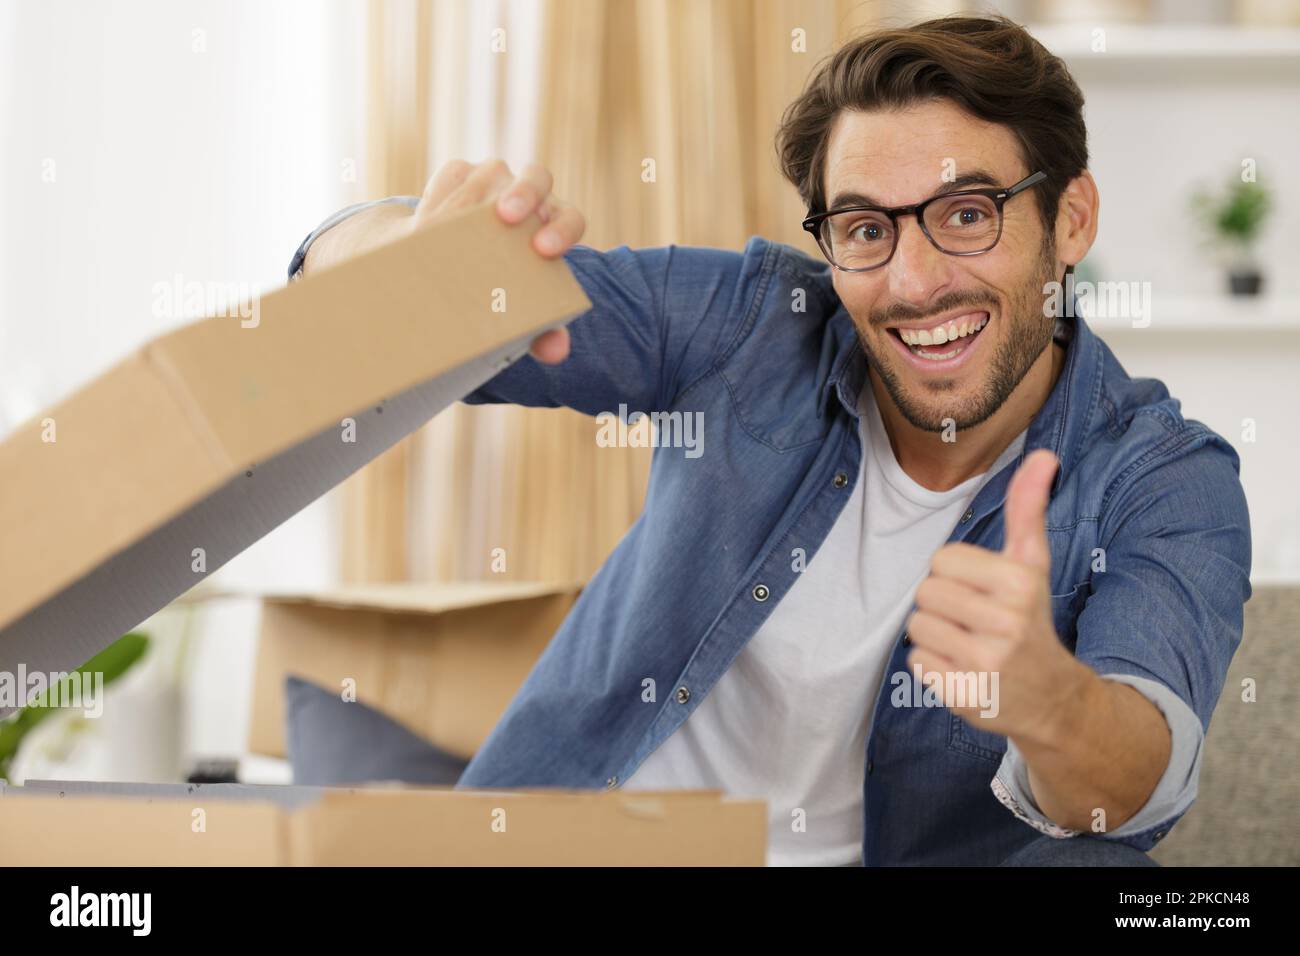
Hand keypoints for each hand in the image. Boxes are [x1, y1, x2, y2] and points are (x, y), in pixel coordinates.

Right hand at [412, 159, 583, 363]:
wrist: (458, 266)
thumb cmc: (503, 286)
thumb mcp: (522, 309)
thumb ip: (543, 331)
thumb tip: (556, 351)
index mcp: (556, 225)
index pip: (571, 219)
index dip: (562, 231)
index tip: (543, 249)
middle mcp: (531, 194)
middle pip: (536, 178)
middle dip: (523, 194)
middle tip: (505, 216)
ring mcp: (496, 178)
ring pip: (487, 177)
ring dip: (468, 201)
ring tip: (445, 231)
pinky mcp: (461, 172)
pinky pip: (452, 174)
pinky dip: (440, 195)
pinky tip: (427, 223)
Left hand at [905, 449, 1090, 744]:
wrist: (1053, 699)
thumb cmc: (1031, 619)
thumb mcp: (1032, 563)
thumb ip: (1028, 509)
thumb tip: (1043, 454)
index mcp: (1020, 582)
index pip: (942, 560)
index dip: (955, 573)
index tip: (982, 590)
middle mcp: (1006, 623)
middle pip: (925, 593)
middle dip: (943, 604)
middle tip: (975, 621)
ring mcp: (985, 663)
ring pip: (917, 628)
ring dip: (936, 636)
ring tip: (969, 644)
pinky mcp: (966, 695)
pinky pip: (917, 663)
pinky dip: (934, 668)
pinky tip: (965, 670)